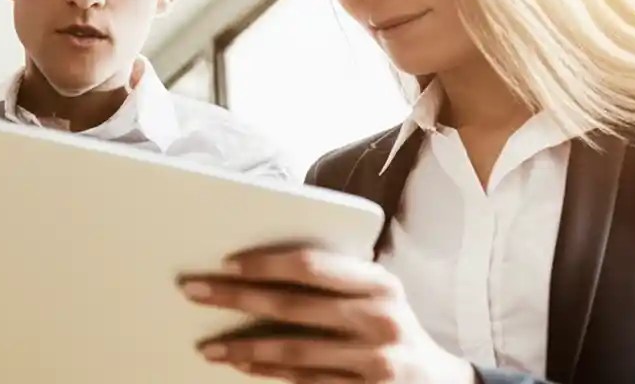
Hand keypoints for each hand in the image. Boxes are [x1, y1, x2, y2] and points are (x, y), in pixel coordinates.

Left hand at [178, 245, 473, 383]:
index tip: (226, 262)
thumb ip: (335, 280)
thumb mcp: (377, 294)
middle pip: (293, 305)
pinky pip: (305, 382)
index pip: (312, 265)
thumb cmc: (391, 326)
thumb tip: (259, 267)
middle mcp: (380, 318)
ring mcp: (375, 360)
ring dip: (243, 347)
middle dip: (236, 297)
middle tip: (194, 291)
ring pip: (294, 351)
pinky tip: (241, 366)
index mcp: (379, 282)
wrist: (440, 382)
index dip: (265, 263)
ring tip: (207, 346)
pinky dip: (268, 374)